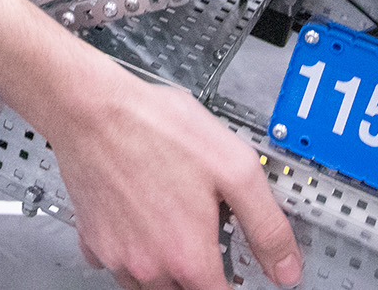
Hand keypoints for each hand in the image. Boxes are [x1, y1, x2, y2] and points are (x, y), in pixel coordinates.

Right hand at [51, 66, 300, 288]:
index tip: (233, 273)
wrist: (91, 106)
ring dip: (163, 271)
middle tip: (203, 241)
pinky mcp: (91, 236)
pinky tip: (137, 221)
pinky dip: (127, 251)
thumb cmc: (156, 127)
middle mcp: (149, 264)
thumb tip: (286, 267)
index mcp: (188, 255)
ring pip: (145, 284)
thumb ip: (267, 224)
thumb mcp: (235, 167)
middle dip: (198, 278)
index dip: (233, 286)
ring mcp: (115, 253)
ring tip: (172, 230)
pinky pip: (112, 262)